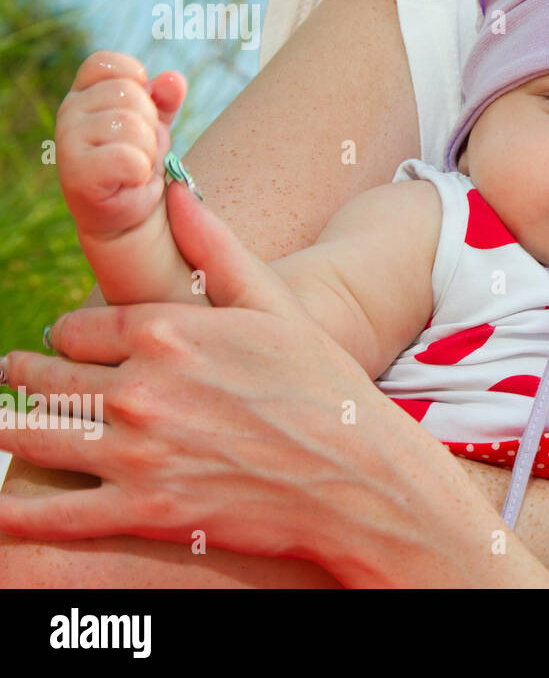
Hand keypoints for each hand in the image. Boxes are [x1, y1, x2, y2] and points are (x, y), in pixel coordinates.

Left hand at [0, 179, 416, 574]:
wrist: (358, 474)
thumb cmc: (323, 386)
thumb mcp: (276, 307)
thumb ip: (218, 248)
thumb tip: (178, 188)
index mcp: (168, 333)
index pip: (76, 330)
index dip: (66, 338)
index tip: (63, 346)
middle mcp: (142, 389)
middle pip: (48, 380)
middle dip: (21, 378)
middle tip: (7, 377)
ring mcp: (138, 453)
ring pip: (37, 436)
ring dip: (7, 429)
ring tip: (0, 425)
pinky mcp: (144, 511)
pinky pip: (54, 513)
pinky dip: (14, 513)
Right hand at [55, 49, 186, 238]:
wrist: (131, 211)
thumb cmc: (139, 160)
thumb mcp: (155, 122)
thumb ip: (165, 98)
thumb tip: (174, 79)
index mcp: (85, 93)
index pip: (107, 63)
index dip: (136, 81)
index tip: (142, 107)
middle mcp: (70, 111)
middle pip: (131, 95)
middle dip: (150, 125)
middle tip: (139, 148)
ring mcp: (67, 141)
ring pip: (132, 126)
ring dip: (147, 151)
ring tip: (135, 166)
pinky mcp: (76, 174)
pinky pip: (128, 159)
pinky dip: (140, 172)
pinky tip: (130, 180)